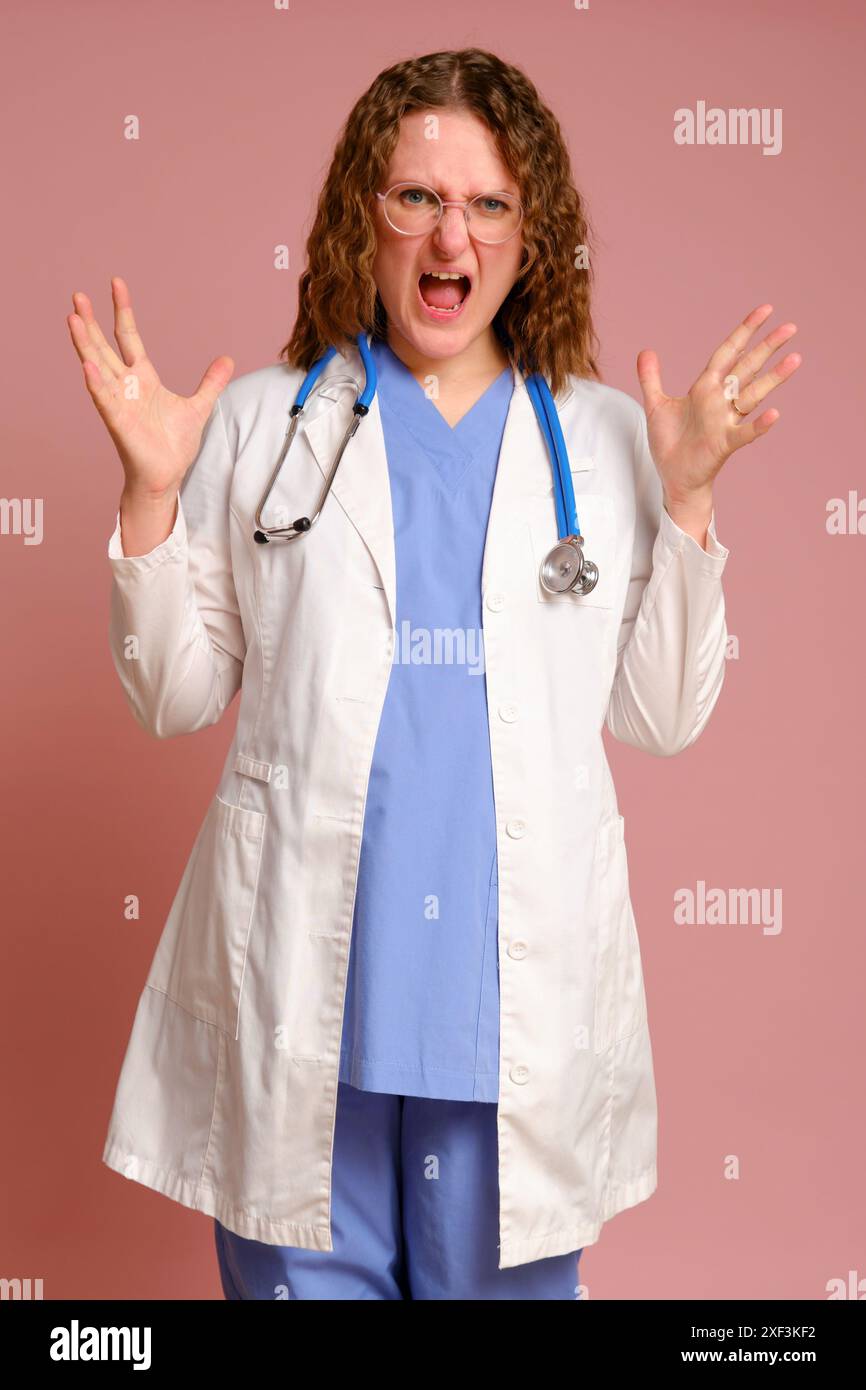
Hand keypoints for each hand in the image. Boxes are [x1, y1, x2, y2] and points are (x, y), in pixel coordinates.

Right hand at [67, 276, 233, 500]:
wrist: (167, 476)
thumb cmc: (174, 445)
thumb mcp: (199, 407)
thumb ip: (210, 382)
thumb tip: (227, 360)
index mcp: (143, 378)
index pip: (128, 337)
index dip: (122, 311)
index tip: (116, 284)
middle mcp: (126, 386)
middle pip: (104, 346)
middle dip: (90, 321)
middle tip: (77, 296)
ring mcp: (119, 402)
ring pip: (97, 366)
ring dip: (84, 343)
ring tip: (72, 318)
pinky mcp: (118, 422)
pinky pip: (104, 399)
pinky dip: (95, 382)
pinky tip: (86, 364)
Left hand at [635, 304, 801, 513]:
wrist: (673, 478)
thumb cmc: (670, 444)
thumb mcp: (656, 405)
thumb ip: (651, 378)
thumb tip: (646, 351)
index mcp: (705, 388)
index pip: (728, 353)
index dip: (744, 332)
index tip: (765, 311)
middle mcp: (719, 401)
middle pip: (747, 368)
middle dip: (767, 347)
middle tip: (790, 327)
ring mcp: (725, 422)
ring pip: (753, 394)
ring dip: (774, 378)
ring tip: (795, 359)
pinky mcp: (724, 444)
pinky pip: (745, 433)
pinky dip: (759, 425)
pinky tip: (774, 414)